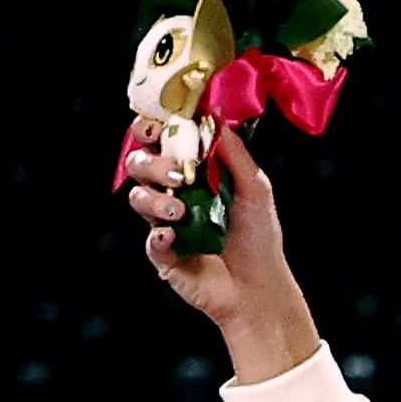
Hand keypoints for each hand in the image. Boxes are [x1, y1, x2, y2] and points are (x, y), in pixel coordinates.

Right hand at [127, 126, 324, 385]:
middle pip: (139, 164)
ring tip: (180, 212)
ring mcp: (163, 224)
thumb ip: (235, 154)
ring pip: (138, 199)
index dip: (150, 130)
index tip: (157, 126)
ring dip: (156, 200)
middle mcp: (171, 194)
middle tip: (179, 175)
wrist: (261, 287)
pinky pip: (149, 241)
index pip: (159, 143)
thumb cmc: (258, 237)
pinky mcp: (163, 255)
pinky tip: (171, 237)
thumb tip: (216, 114)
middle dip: (153, 164)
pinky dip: (158, 237)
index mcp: (190, 174)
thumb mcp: (256, 190)